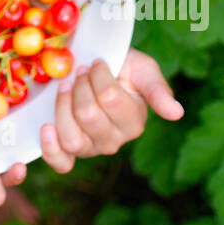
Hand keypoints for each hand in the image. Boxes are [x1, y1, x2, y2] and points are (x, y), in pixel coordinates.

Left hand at [39, 46, 183, 172]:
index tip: (97, 62)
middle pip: (88, 116)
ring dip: (62, 105)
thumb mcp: (143, 69)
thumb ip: (158, 90)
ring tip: (64, 86)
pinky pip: (60, 162)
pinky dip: (51, 147)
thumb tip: (177, 113)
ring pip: (72, 137)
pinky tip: (46, 127)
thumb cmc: (121, 68)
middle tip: (80, 71)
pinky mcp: (69, 152)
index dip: (98, 75)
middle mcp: (114, 142)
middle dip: (80, 86)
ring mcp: (90, 149)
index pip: (110, 99)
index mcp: (134, 123)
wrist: (92, 69)